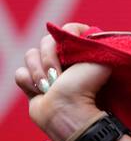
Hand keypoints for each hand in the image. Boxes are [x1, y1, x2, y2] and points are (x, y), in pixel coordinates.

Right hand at [13, 22, 114, 140]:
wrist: (69, 112)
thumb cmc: (87, 88)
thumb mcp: (101, 60)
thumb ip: (96, 41)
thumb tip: (88, 30)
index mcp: (81, 51)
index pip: (69, 28)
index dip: (67, 35)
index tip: (71, 45)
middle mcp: (64, 59)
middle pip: (45, 41)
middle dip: (49, 58)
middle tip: (58, 75)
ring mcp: (47, 71)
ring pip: (29, 55)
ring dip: (38, 72)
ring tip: (49, 87)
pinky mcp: (33, 84)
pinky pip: (20, 73)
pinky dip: (28, 83)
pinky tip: (41, 93)